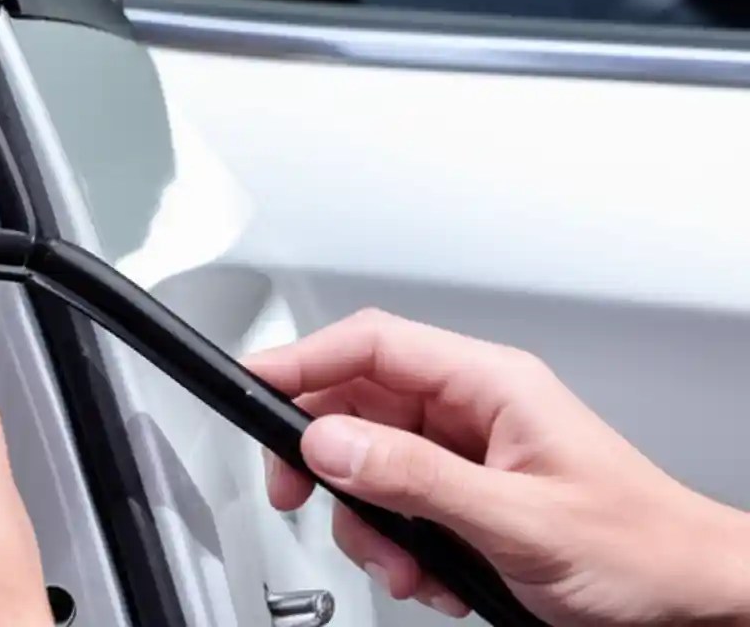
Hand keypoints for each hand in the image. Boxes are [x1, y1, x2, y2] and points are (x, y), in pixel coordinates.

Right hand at [249, 309, 749, 624]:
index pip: (372, 344)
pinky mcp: (463, 490)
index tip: (254, 384)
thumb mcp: (517, 519)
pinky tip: (430, 572)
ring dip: (366, 517)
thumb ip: (417, 478)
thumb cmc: (640, 549)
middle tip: (299, 494)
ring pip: (368, 458)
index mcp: (491, 383)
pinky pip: (395, 498)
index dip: (304, 359)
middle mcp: (473, 407)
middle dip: (324, 459)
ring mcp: (467, 449)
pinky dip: (394, 541)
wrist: (688, 597)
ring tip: (399, 561)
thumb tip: (332, 444)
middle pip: (357, 401)